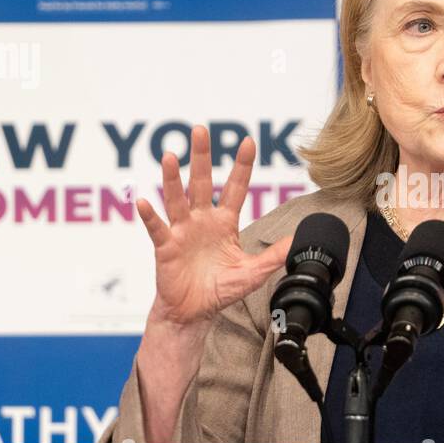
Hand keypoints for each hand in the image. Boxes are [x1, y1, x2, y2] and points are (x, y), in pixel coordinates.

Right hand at [137, 126, 290, 327]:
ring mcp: (182, 231)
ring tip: (169, 156)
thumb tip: (297, 240)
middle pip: (201, 182)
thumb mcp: (252, 272)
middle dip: (201, 156)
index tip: (248, 141)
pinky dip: (151, 216)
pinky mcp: (166, 247)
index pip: (234, 188)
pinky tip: (146, 202)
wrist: (194, 311)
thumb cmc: (220, 289)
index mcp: (224, 222)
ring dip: (172, 178)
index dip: (241, 166)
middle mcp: (202, 220)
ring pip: (176, 199)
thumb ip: (272, 255)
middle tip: (200, 130)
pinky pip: (158, 229)